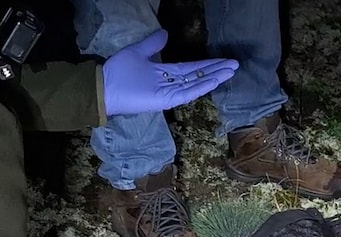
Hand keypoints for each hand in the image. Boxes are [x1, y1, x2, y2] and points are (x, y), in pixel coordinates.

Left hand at [103, 30, 239, 116]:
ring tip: (230, 72)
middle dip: (217, 70)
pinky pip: (187, 93)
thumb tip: (165, 33)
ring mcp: (170, 93)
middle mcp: (171, 83)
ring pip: (196, 84)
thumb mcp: (138, 51)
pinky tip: (214, 81)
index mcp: (165, 72)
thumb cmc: (119, 71)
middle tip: (235, 66)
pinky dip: (201, 87)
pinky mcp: (166, 100)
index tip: (225, 60)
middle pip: (199, 76)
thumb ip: (153, 44)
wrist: (105, 86)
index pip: (192, 68)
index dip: (208, 64)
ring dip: (214, 77)